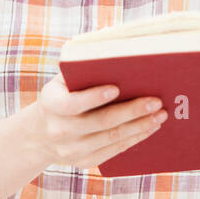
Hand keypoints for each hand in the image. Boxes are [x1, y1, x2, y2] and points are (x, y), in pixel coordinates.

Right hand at [30, 74, 167, 170]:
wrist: (40, 135)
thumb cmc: (62, 95)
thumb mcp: (63, 80)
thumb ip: (83, 64)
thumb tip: (113, 36)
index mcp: (51, 104)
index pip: (72, 103)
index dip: (94, 97)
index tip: (117, 88)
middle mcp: (59, 130)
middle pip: (100, 122)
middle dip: (131, 112)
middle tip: (155, 102)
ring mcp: (70, 150)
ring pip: (111, 139)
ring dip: (139, 127)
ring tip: (159, 115)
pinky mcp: (83, 162)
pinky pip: (113, 151)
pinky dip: (134, 139)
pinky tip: (149, 128)